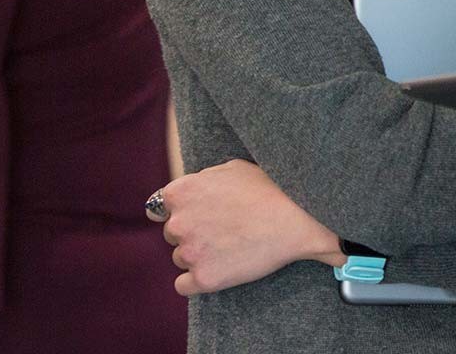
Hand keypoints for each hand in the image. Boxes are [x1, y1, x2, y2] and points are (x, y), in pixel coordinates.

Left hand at [149, 159, 341, 296]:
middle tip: (223, 230)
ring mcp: (190, 252)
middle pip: (172, 234)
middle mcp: (179, 222)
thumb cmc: (270, 189)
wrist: (297, 218)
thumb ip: (202, 180)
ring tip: (230, 247)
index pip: (158, 208)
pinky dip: (197, 280)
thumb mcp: (231, 169)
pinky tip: (218, 270)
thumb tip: (190, 190)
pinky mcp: (204, 278)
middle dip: (192, 233)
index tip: (193, 217)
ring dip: (199, 255)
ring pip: (181, 258)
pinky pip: (183, 285)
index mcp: (181, 192)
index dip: (178, 212)